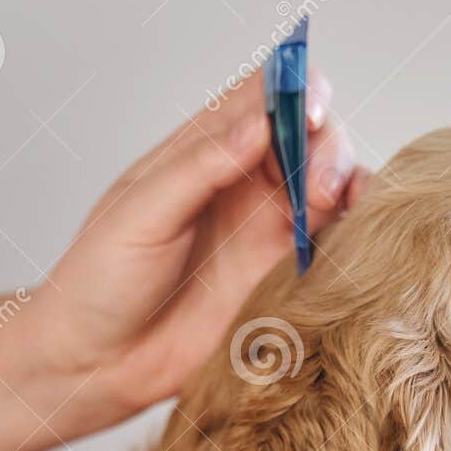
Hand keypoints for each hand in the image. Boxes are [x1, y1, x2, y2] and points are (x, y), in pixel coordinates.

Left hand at [32, 64, 366, 424]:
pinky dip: (355, 227)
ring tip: (325, 202)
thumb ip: (202, 167)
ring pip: (329, 181)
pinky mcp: (281, 275)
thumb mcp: (140, 214)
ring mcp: (264, 227)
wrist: (96, 362)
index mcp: (200, 150)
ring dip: (343, 179)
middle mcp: (240, 181)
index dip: (296, 87)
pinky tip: (352, 228)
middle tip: (316, 178)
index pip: (262, 95)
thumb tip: (260, 124)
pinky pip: (333, 240)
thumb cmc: (99, 282)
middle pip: (309, 134)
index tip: (310, 107)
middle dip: (325, 142)